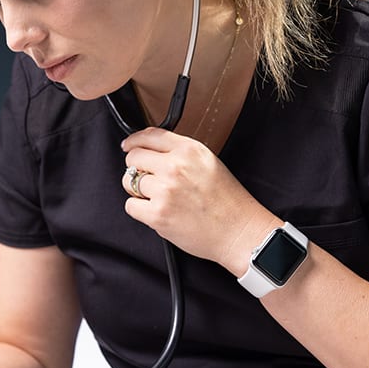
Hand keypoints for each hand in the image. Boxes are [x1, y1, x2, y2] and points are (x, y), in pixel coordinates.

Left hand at [120, 127, 277, 274]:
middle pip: (133, 158)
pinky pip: (130, 206)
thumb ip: (180, 153)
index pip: (149, 135)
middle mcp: (175, 166)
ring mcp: (165, 190)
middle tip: (149, 180)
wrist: (239, 232)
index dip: (134, 141)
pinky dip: (140, 210)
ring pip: (129, 182)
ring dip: (138, 191)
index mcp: (189, 150)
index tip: (128, 146)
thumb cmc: (228, 201)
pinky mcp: (158, 214)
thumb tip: (150, 150)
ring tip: (159, 198)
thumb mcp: (208, 162)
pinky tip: (158, 211)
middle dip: (136, 168)